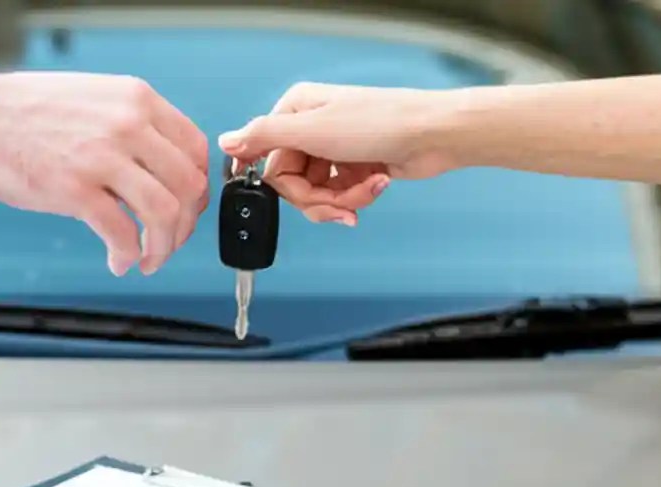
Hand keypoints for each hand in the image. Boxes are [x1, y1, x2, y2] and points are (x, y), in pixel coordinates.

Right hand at [0, 71, 209, 275]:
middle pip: (188, 184)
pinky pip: (123, 233)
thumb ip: (131, 123)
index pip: (196, 148)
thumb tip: (159, 165)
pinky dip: (128, 256)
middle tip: (168, 241)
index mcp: (136, 99)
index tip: (185, 209)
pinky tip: (119, 262)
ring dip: (163, 246)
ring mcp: (103, 156)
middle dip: (185, 224)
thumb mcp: (93, 98)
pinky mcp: (75, 189)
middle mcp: (128, 123)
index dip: (198, 188)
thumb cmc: (23, 112)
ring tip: (148, 259)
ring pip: (165, 212)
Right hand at [218, 82, 458, 225]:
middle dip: (317, 198)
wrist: (435, 135)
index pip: (266, 160)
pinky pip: (338, 196)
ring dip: (341, 201)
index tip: (287, 196)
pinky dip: (356, 197)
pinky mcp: (353, 168)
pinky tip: (377, 184)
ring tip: (365, 190)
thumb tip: (225, 141)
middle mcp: (311, 129)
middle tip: (337, 200)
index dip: (278, 184)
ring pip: (315, 194)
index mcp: (296, 111)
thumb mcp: (313, 129)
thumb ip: (264, 136)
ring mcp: (332, 150)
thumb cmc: (381, 122)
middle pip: (291, 183)